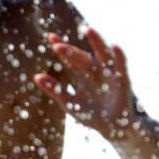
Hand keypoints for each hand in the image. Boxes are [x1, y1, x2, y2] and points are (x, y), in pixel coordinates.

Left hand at [35, 26, 134, 140]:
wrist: (112, 129)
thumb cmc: (91, 115)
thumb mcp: (70, 103)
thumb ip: (55, 90)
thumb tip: (36, 76)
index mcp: (83, 74)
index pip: (70, 58)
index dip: (62, 48)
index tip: (50, 37)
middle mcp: (96, 70)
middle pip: (82, 57)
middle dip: (71, 51)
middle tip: (57, 46)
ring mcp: (109, 74)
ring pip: (103, 55)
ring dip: (97, 42)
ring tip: (89, 30)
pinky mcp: (122, 81)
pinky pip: (121, 66)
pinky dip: (119, 56)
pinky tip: (114, 46)